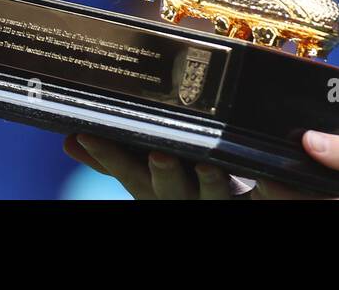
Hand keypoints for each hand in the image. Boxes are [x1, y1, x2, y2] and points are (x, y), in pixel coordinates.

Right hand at [62, 134, 312, 199]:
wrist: (222, 205)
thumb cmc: (179, 181)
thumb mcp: (142, 174)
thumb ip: (113, 158)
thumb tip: (69, 140)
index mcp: (153, 190)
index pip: (127, 174)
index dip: (108, 157)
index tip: (88, 134)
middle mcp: (182, 200)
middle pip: (169, 191)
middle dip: (163, 173)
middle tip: (159, 154)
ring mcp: (216, 202)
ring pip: (214, 196)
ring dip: (211, 181)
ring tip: (211, 165)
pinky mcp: (251, 204)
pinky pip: (262, 199)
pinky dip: (266, 189)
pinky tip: (268, 176)